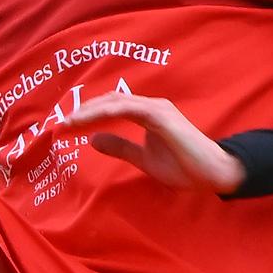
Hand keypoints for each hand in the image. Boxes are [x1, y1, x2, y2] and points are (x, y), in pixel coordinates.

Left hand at [69, 91, 245, 197]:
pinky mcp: (160, 116)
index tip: (65, 127)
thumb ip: (121, 147)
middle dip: (83, 110)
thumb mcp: (143, 159)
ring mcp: (156, 108)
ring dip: (89, 111)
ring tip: (68, 123)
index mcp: (147, 113)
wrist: (212, 172)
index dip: (88, 113)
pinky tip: (89, 121)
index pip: (111, 106)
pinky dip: (106, 113)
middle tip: (59, 124)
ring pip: (115, 102)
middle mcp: (150, 105)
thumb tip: (92, 140)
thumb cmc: (184, 166)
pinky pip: (127, 109)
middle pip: (109, 100)